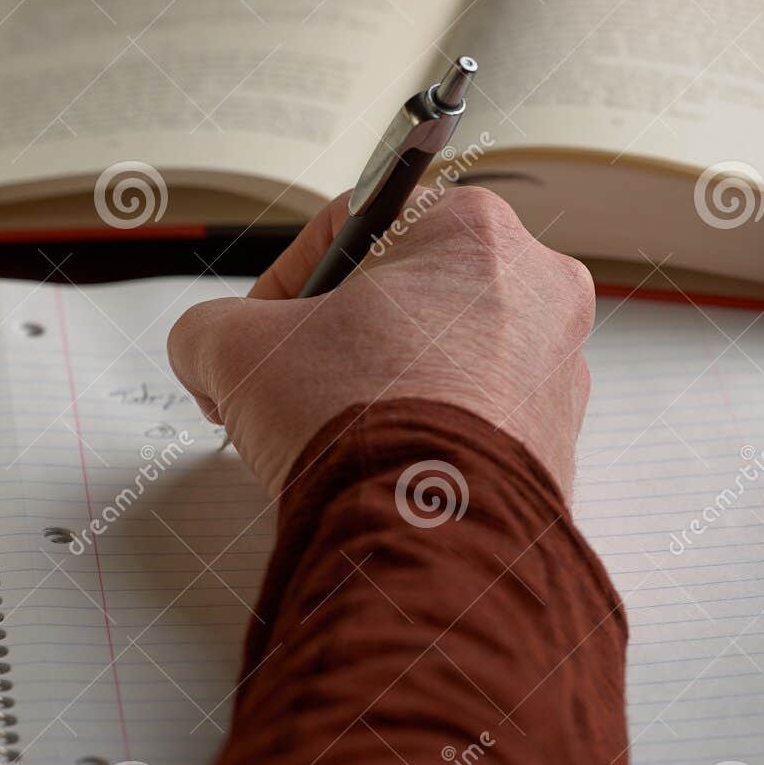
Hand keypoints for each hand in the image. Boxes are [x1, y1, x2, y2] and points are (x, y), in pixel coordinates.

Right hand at [168, 186, 594, 497]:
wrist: (424, 538)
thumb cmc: (355, 424)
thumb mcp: (234, 350)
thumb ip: (207, 328)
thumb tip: (207, 347)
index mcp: (470, 230)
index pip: (350, 227)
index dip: (282, 282)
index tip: (257, 330)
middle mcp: (534, 286)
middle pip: (401, 292)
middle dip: (335, 338)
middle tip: (288, 383)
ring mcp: (555, 366)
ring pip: (438, 354)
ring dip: (376, 383)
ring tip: (329, 432)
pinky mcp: (557, 438)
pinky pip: (472, 415)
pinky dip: (422, 430)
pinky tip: (376, 464)